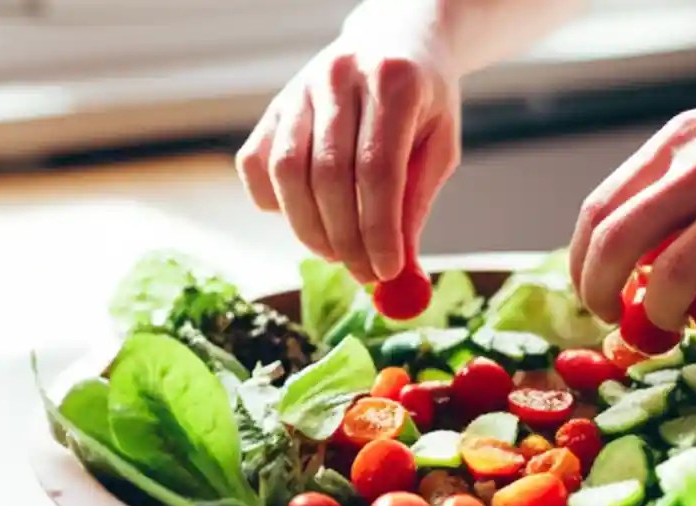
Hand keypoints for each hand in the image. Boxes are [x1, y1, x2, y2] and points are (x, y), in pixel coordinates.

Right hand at [236, 23, 460, 283]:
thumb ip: (416, 202)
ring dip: (309, 229)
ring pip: (287, 173)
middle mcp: (338, 78)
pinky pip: (256, 164)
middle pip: (329, 176)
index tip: (387, 271)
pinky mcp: (274, 106)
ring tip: (336, 253)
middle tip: (362, 273)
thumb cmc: (423, 101)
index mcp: (392, 83)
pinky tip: (306, 216)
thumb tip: (399, 268)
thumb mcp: (438, 146)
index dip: (378, 229)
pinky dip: (273, 203)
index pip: (377, 170)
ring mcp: (298, 89)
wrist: (394, 42)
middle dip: (345, 239)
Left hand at [568, 43, 695, 342]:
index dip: (582, 262)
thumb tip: (643, 249)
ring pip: (668, 279)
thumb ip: (685, 181)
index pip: (599, 209)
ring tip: (684, 322)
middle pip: (615, 244)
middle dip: (600, 295)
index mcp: (682, 141)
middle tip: (615, 322)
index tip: (592, 293)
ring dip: (663, 316)